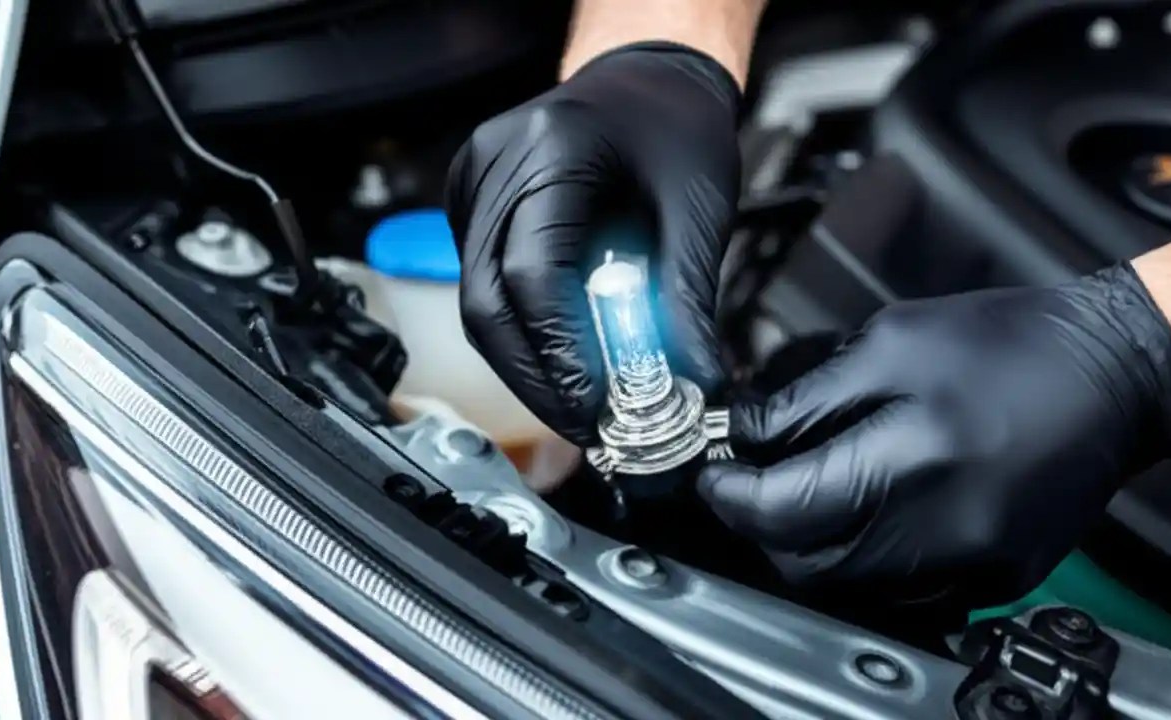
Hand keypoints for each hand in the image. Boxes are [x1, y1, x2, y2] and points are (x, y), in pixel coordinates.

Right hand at [445, 42, 739, 443]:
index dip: (562, 356)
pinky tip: (563, 358)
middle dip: (537, 381)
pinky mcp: (471, 208)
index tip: (599, 407)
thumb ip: (689, 301)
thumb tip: (694, 385)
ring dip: (528, 366)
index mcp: (548, 150)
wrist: (646, 80)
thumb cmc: (674, 125)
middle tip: (587, 426)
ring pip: (477, 307)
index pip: (532, 277)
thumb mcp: (699, 210)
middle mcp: (493, 165)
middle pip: (486, 305)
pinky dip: (523, 334)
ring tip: (581, 405)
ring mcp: (472, 185)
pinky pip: (482, 288)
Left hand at [697, 264, 1170, 604]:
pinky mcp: (994, 576)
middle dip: (760, 523)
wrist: (1111, 372)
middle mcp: (944, 526)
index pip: (784, 506)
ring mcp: (973, 562)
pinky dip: (859, 561)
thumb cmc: (1009, 344)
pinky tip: (855, 514)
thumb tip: (745, 434)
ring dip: (804, 544)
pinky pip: (899, 590)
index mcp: (914, 457)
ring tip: (796, 492)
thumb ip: (808, 398)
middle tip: (746, 482)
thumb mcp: (891, 343)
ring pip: (846, 584)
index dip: (731, 492)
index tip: (712, 474)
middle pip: (806, 561)